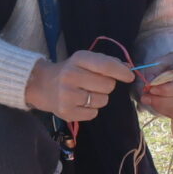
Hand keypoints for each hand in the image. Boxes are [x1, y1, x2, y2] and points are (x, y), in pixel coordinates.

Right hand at [25, 49, 141, 120]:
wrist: (42, 86)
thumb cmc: (70, 71)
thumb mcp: (84, 61)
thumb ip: (106, 62)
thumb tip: (128, 67)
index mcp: (78, 59)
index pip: (105, 65)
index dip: (121, 72)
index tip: (130, 76)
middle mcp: (71, 76)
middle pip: (108, 85)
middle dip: (107, 86)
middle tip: (95, 84)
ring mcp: (67, 95)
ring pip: (102, 100)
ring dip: (99, 98)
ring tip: (86, 93)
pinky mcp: (66, 112)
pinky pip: (93, 113)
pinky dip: (91, 110)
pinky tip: (80, 103)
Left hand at [137, 52, 172, 120]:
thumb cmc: (172, 66)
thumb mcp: (162, 63)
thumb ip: (155, 73)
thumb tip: (149, 85)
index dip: (168, 90)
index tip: (151, 89)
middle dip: (163, 101)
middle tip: (145, 97)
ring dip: (163, 108)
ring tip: (149, 100)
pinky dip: (167, 112)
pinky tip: (158, 104)